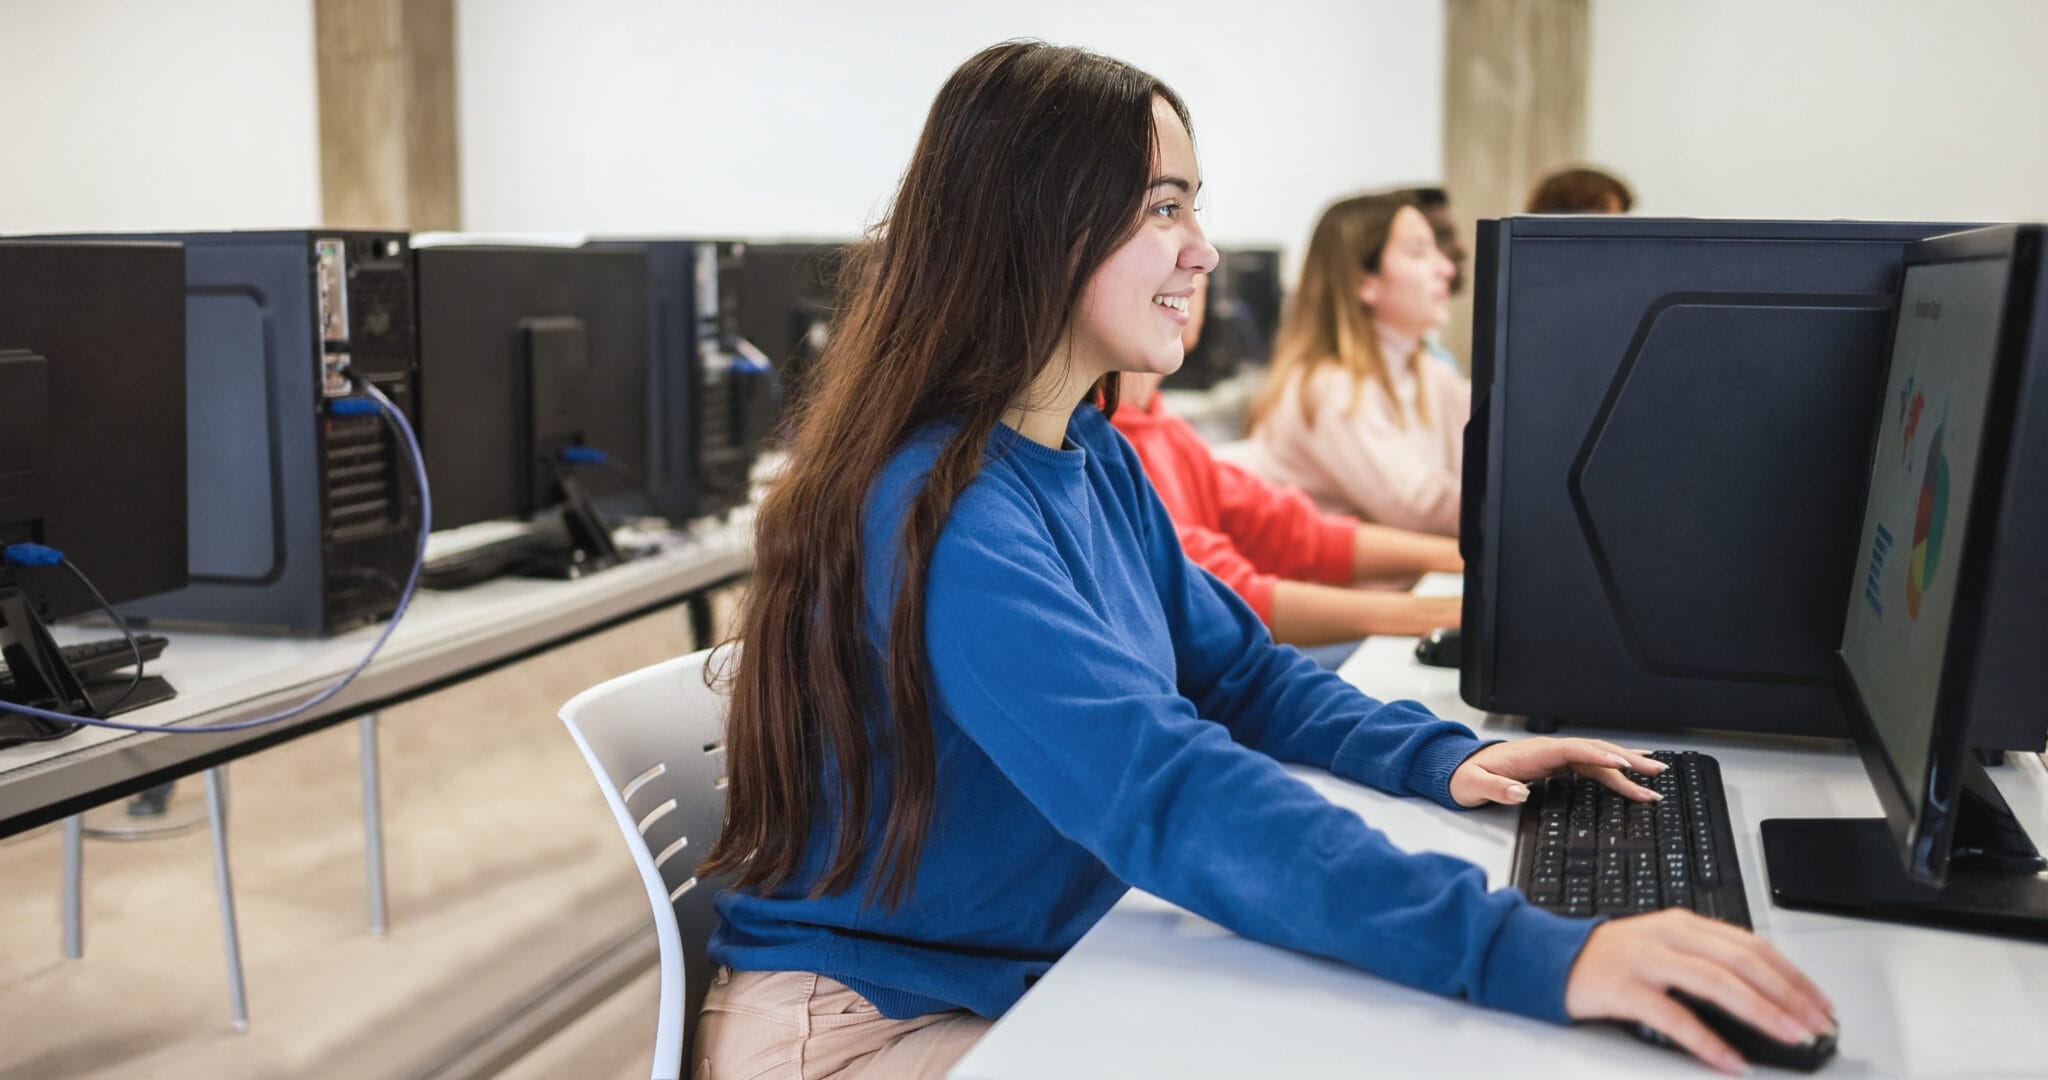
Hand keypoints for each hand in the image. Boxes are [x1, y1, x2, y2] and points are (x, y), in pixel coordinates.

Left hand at [1448, 736, 1663, 807]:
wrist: (1457, 770)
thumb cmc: (1466, 778)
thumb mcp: (1474, 786)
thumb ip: (1495, 789)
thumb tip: (1519, 793)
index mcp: (1534, 753)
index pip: (1575, 750)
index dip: (1600, 756)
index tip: (1624, 765)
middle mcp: (1549, 751)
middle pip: (1594, 751)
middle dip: (1627, 760)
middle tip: (1656, 772)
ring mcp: (1554, 757)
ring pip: (1597, 758)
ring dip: (1626, 766)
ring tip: (1655, 776)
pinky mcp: (1556, 765)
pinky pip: (1590, 765)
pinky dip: (1612, 769)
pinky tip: (1630, 772)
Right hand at [1565, 909, 1835, 1073]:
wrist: (1552, 959)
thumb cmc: (1615, 960)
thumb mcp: (1666, 949)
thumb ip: (1708, 963)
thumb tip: (1767, 999)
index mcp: (1685, 924)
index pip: (1752, 945)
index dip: (1792, 975)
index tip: (1820, 1003)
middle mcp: (1669, 936)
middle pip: (1742, 962)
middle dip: (1787, 995)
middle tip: (1815, 1025)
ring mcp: (1645, 960)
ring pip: (1716, 982)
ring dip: (1761, 1012)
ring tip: (1788, 1037)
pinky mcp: (1624, 989)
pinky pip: (1673, 1017)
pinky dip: (1707, 1040)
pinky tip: (1730, 1060)